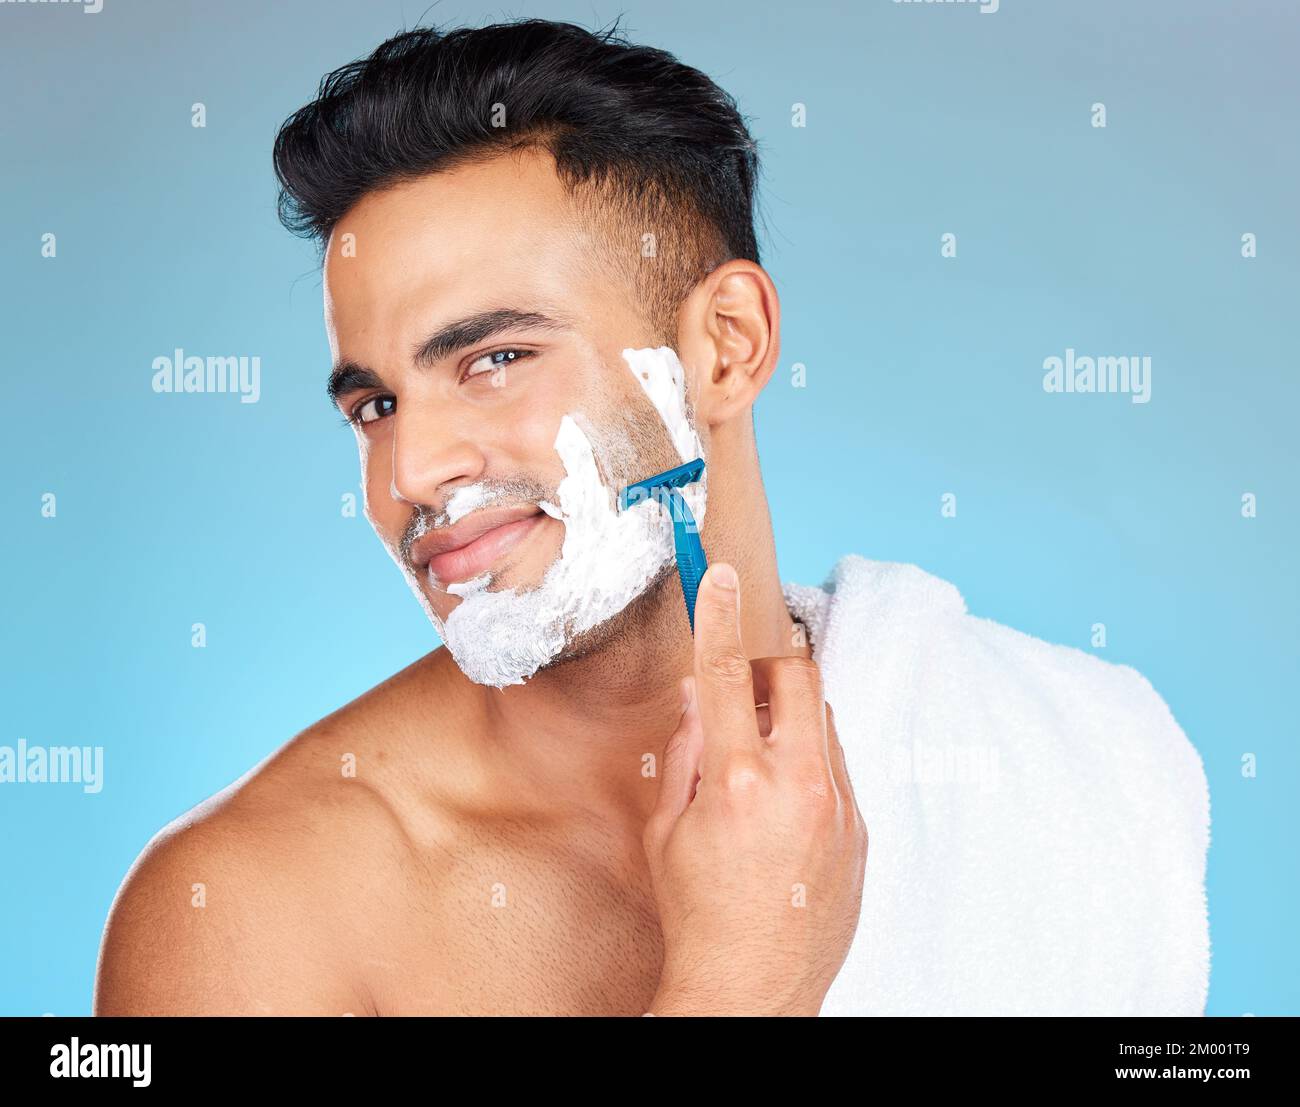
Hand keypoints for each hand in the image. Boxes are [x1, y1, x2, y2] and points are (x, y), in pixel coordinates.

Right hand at [642, 562, 867, 1015]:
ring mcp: (838, 806)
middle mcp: (798, 783)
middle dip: (767, 667)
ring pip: (823, 718)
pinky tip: (782, 807)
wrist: (753, 988)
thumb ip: (685, 751)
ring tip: (757, 766)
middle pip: (798, 675)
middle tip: (740, 694)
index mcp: (737, 779)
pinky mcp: (861, 830)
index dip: (717, 616)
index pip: (723, 673)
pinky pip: (839, 766)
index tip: (719, 575)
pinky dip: (810, 762)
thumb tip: (697, 695)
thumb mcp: (667, 830)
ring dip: (790, 718)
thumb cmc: (697, 912)